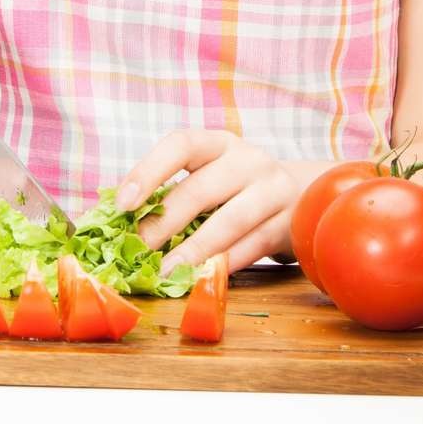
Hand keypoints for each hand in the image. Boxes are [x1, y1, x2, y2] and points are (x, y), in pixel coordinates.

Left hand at [115, 128, 332, 276]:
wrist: (307, 196)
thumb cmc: (239, 190)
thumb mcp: (212, 177)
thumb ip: (174, 194)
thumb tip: (115, 222)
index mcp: (218, 144)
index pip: (180, 145)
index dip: (149, 171)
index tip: (123, 203)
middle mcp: (248, 160)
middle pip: (201, 189)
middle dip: (164, 222)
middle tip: (137, 250)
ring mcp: (273, 190)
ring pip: (229, 221)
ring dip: (194, 250)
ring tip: (166, 271)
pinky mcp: (290, 223)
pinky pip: (253, 247)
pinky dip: (224, 264)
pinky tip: (201, 278)